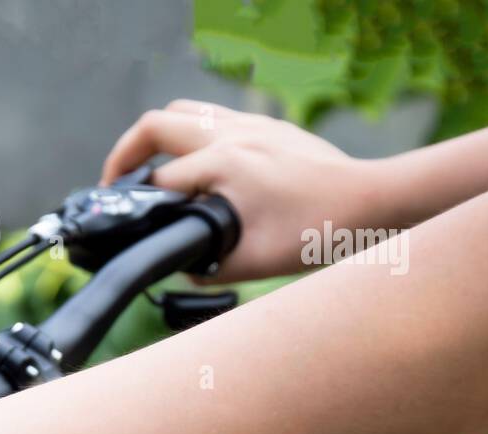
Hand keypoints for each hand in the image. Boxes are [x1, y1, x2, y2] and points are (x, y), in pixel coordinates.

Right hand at [101, 100, 391, 282]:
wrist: (373, 202)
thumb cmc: (319, 231)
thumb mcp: (253, 262)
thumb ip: (207, 266)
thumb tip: (180, 267)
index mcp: (224, 163)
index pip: (158, 180)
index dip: (135, 205)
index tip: (124, 225)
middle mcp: (232, 134)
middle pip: (155, 126)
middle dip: (124, 155)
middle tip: (114, 184)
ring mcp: (250, 125)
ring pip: (182, 112)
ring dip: (155, 138)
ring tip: (146, 169)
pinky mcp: (266, 127)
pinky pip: (210, 116)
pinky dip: (187, 135)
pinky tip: (192, 165)